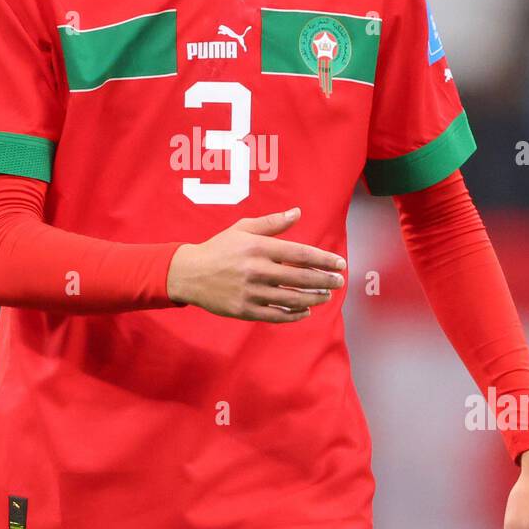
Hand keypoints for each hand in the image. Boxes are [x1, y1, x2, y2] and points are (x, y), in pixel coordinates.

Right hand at [166, 206, 346, 321]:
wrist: (189, 274)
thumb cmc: (219, 248)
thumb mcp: (242, 228)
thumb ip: (272, 223)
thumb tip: (297, 212)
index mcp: (258, 247)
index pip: (300, 253)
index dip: (323, 259)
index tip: (339, 263)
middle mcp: (256, 270)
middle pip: (300, 277)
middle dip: (324, 280)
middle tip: (339, 282)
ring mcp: (250, 292)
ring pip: (291, 298)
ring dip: (313, 298)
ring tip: (326, 296)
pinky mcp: (244, 310)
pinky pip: (276, 315)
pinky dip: (294, 315)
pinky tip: (306, 311)